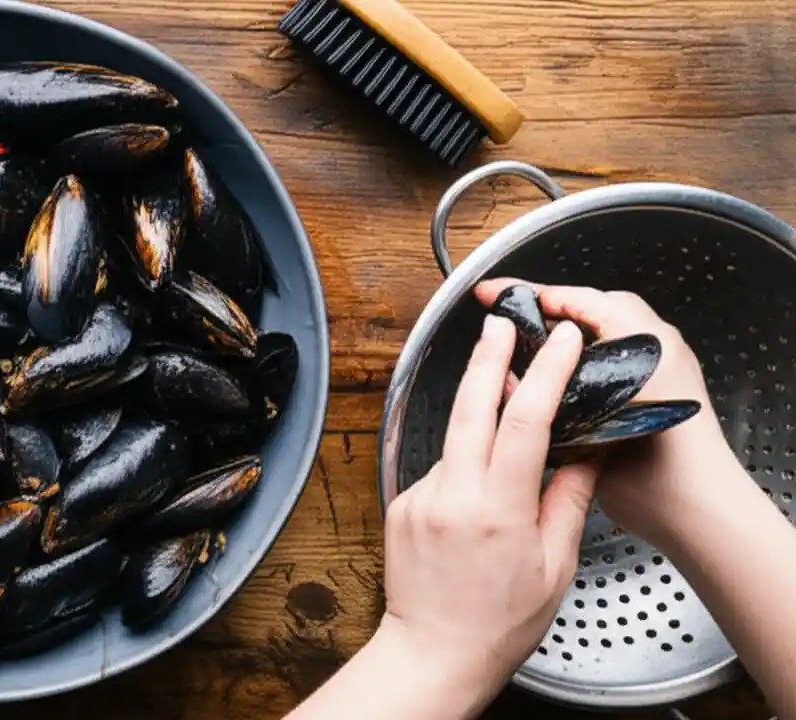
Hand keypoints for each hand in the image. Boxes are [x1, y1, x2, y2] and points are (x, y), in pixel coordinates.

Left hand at [381, 315, 599, 712]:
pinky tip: (478, 493)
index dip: (545, 374)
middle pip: (470, 406)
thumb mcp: (554, 565)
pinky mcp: (402, 503)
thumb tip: (589, 450)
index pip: (524, 422)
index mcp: (496, 508)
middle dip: (488, 358)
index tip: (561, 341)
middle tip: (500, 322)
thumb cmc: (497, 622)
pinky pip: (440, 469)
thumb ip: (567, 498)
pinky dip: (463, 466)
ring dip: (479, 420)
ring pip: (456, 440)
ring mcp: (420, 496)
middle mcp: (451, 494)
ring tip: (506, 427)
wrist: (432, 653)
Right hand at [474, 280, 740, 546]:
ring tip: (526, 343)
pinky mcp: (657, 389)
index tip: (493, 292)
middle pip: (592, 307)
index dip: (530, 293)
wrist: (699, 512)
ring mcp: (660, 366)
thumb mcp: (589, 426)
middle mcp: (656, 346)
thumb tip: (503, 374)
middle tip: (506, 315)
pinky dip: (581, 356)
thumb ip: (546, 394)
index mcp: (644, 342)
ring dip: (564, 332)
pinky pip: (612, 355)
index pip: (578, 298)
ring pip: (601, 330)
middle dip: (547, 307)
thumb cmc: (657, 473)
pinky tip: (556, 376)